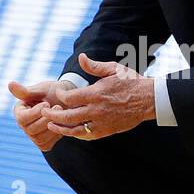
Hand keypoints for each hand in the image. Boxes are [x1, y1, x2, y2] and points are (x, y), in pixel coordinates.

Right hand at [7, 77, 77, 152]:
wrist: (68, 102)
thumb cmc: (53, 92)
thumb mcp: (41, 89)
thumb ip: (26, 91)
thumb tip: (10, 84)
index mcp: (19, 111)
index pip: (22, 118)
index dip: (35, 113)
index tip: (47, 104)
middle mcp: (24, 125)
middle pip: (31, 130)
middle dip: (46, 119)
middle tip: (58, 107)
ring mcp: (33, 136)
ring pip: (39, 139)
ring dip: (53, 127)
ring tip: (61, 114)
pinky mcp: (43, 143)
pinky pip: (48, 144)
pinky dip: (56, 135)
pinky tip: (62, 124)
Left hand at [39, 52, 154, 140]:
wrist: (149, 99)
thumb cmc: (131, 82)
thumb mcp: (113, 69)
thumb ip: (94, 66)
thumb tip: (80, 57)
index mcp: (96, 93)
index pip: (69, 97)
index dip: (60, 95)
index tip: (58, 92)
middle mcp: (96, 110)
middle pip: (67, 116)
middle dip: (52, 114)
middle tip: (44, 111)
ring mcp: (101, 122)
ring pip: (75, 129)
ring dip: (60, 127)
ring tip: (50, 124)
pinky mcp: (107, 130)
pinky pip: (87, 135)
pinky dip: (76, 134)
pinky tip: (69, 130)